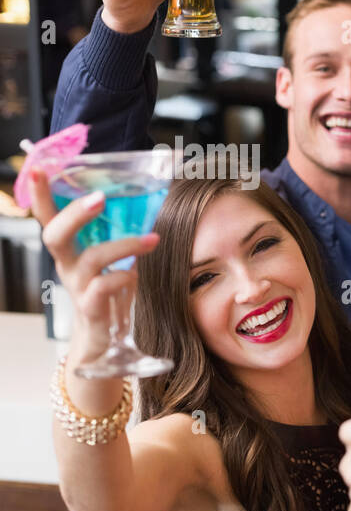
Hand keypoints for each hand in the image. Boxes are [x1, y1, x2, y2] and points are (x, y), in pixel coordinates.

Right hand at [26, 167, 158, 360]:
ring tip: (152, 239)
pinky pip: (103, 288)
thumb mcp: (111, 260)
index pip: (49, 217)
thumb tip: (147, 204)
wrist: (103, 341)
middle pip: (55, 235)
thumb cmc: (109, 293)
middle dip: (75, 213)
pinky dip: (123, 277)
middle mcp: (68, 265)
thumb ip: (119, 235)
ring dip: (123, 245)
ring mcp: (77, 287)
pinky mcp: (92, 308)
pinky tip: (135, 274)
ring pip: (91, 259)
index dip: (41, 194)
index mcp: (70, 249)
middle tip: (100, 197)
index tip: (39, 168)